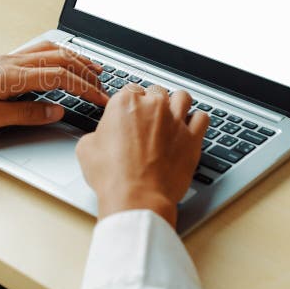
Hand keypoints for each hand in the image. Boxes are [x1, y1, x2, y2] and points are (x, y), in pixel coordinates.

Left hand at [0, 42, 108, 134]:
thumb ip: (24, 113)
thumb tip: (56, 110)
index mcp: (10, 76)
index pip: (60, 76)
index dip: (85, 88)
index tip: (102, 100)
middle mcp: (9, 63)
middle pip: (59, 59)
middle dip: (86, 71)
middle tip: (105, 85)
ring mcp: (2, 61)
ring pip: (48, 52)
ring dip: (73, 58)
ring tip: (91, 67)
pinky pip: (35, 53)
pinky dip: (55, 56)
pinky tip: (56, 62)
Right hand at [75, 83, 208, 226]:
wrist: (136, 198)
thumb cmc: (112, 176)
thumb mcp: (87, 149)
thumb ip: (97, 133)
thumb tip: (99, 136)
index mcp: (125, 103)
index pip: (130, 90)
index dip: (129, 104)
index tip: (129, 113)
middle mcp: (152, 106)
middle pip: (156, 91)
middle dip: (152, 102)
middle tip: (147, 118)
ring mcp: (175, 120)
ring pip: (182, 97)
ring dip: (176, 104)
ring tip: (172, 115)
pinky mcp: (192, 138)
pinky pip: (202, 118)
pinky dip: (197, 121)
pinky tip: (190, 128)